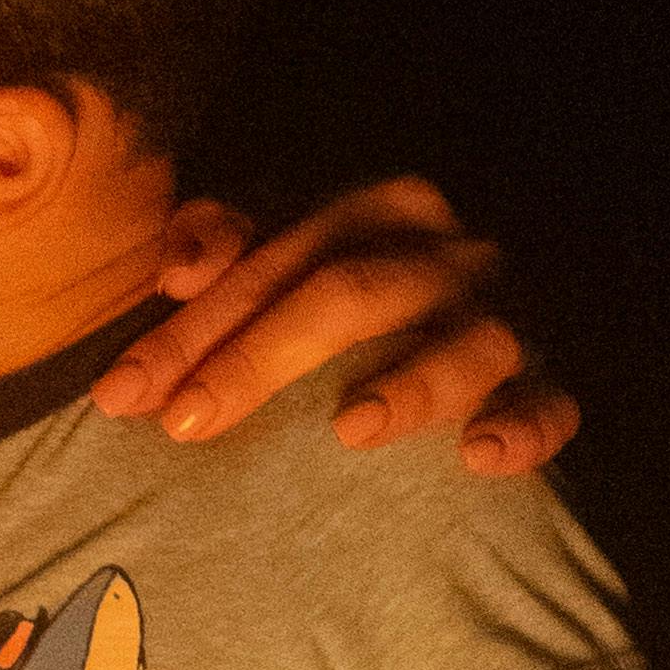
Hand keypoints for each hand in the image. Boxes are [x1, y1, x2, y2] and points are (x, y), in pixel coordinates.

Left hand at [95, 178, 575, 474]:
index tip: (120, 395)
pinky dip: (524, 427)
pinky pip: (549, 404)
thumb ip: (224, 246)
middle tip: (187, 422)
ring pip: (463, 342)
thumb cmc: (354, 295)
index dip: (189, 331)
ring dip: (410, 384)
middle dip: (258, 358)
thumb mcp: (289, 254)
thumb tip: (175, 268)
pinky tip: (482, 457)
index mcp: (379, 212)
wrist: (478, 308)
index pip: (271, 264)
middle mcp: (446, 255)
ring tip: (350, 428)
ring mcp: (503, 318)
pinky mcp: (547, 382)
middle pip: (348, 293)